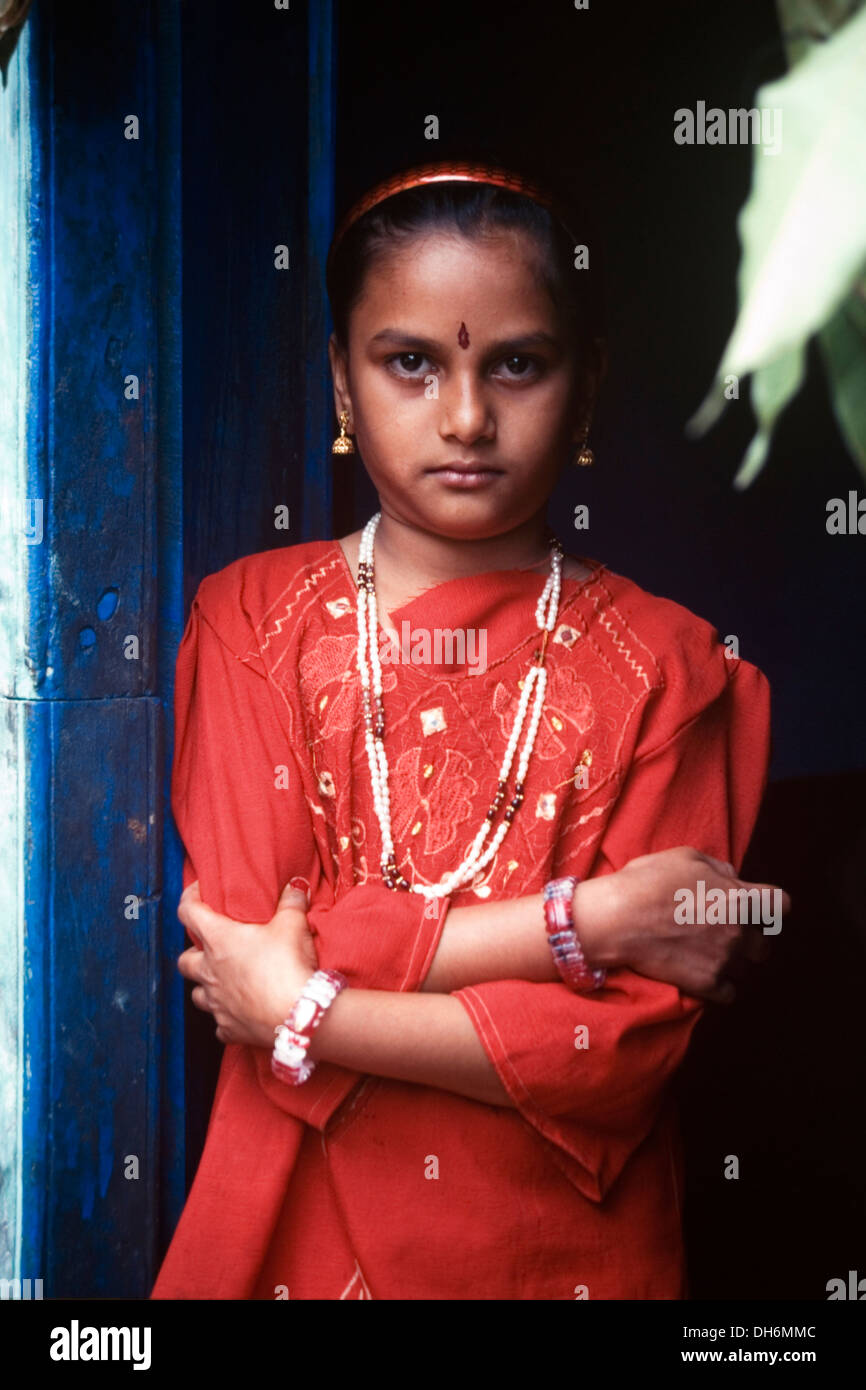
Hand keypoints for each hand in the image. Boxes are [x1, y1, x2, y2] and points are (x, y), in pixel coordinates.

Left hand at [176, 880, 318, 1047]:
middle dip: (193, 952)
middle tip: (212, 946)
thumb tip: (296, 885)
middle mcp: (210, 971)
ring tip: (224, 981)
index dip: (190, 897)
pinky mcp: (229, 1027)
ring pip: (197, 994)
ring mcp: (217, 1002)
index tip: (199, 891)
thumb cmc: (289, 965)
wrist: (299, 1014)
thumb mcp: (294, 924)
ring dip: (206, 986)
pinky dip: (226, 1017)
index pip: (188, 911)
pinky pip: (219, 1024)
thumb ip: (292, 902)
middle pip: (184, 960)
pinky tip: (240, 1013)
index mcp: (219, 940)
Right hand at [573, 846, 790, 1003]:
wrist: (618, 918)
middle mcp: (739, 932)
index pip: (782, 905)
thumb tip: (733, 877)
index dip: (771, 907)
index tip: (757, 909)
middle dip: (749, 939)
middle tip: (724, 934)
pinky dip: (720, 987)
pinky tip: (702, 975)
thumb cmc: (648, 882)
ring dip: (733, 963)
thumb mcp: (685, 857)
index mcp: (740, 898)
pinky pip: (730, 993)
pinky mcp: (708, 984)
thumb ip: (718, 867)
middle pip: (765, 944)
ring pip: (747, 969)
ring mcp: (725, 960)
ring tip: (708, 955)